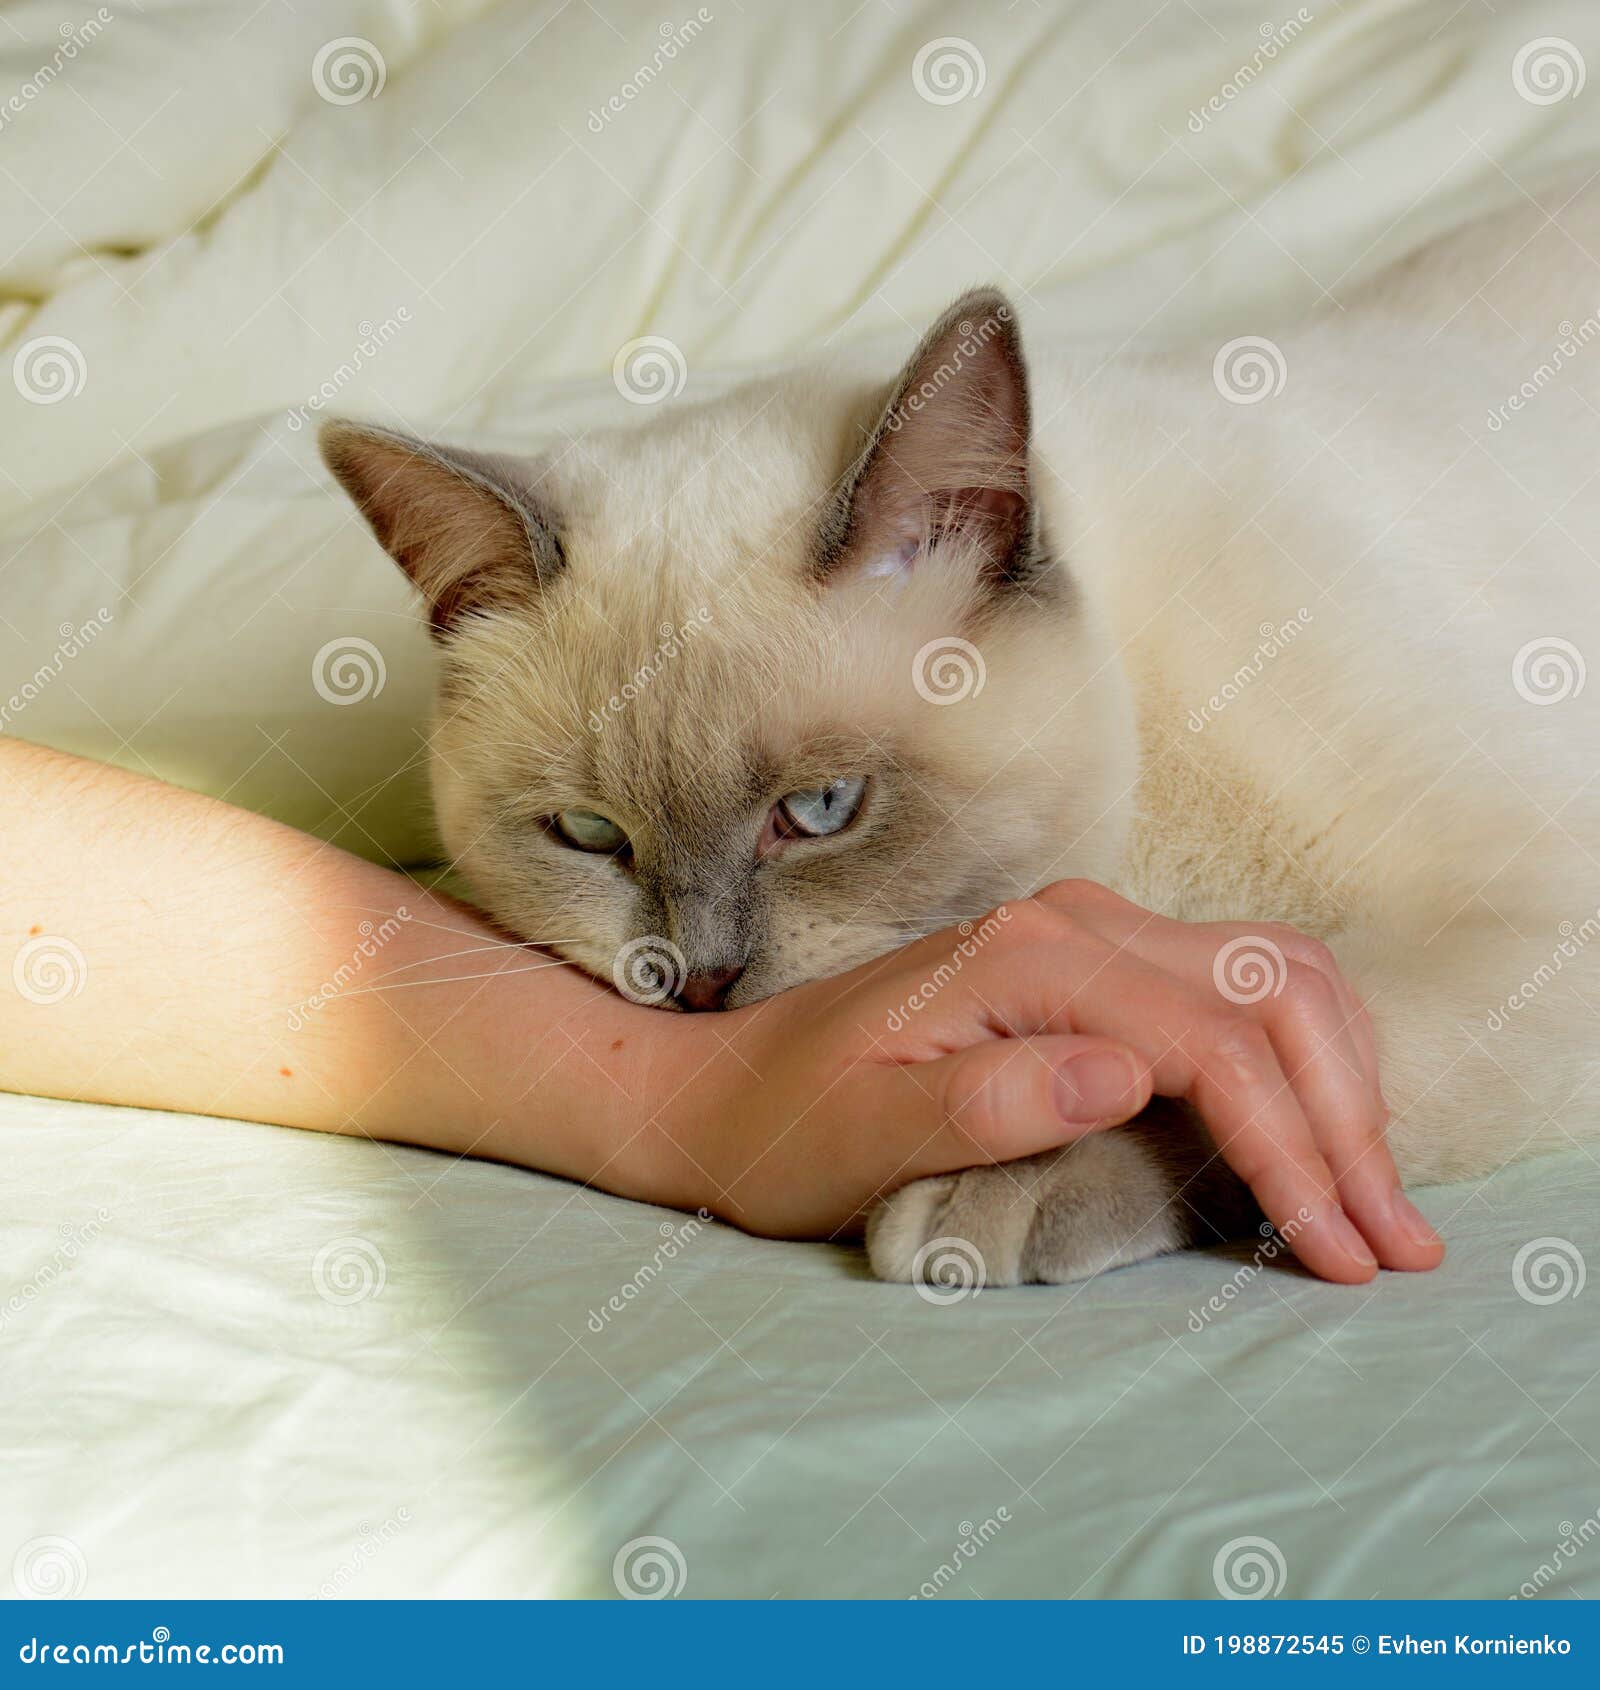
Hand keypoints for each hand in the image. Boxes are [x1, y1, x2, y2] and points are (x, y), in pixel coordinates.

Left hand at [654, 879, 1441, 1283]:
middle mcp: (1075, 921)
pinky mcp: (1095, 967)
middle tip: (1393, 1242)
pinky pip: (1238, 987)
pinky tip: (1323, 1126)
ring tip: (1379, 1198)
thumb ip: (989, 1104)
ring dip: (1345, 1079)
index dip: (1286, 1145)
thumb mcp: (867, 1135)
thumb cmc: (790, 1127)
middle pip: (1268, 995)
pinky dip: (1304, 1052)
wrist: (730, 1090)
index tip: (1332, 1250)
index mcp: (1028, 956)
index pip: (1205, 1040)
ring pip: (1274, 977)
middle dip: (1346, 1119)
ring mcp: (1090, 934)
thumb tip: (1127, 1078)